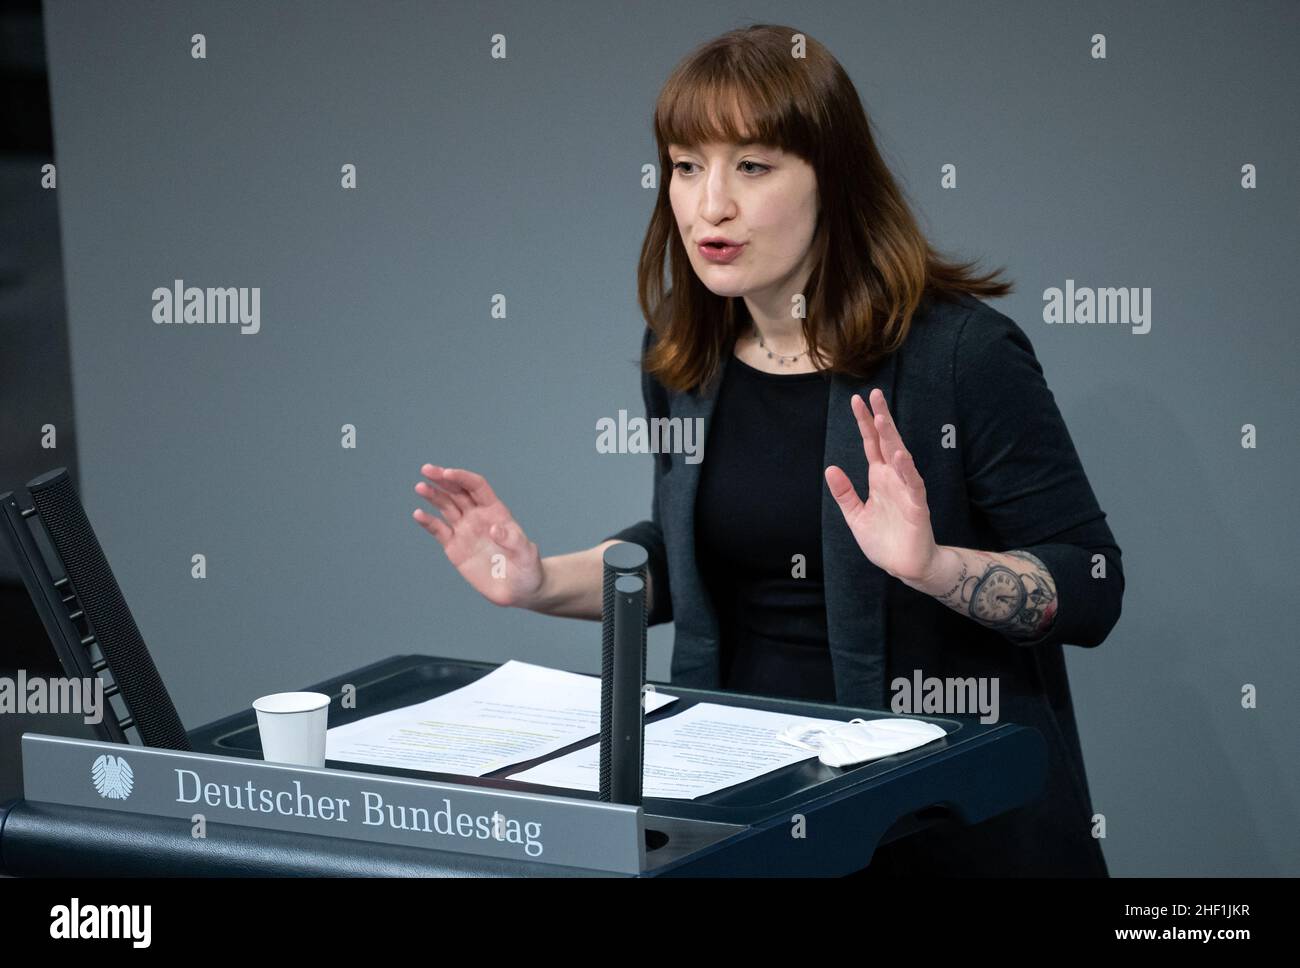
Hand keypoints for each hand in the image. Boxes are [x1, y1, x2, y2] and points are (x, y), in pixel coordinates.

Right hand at [412, 464, 544, 607]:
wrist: (518, 589)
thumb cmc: (528, 568)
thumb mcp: (526, 553)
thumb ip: (513, 540)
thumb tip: (494, 528)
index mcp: (496, 511)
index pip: (477, 487)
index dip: (462, 478)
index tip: (447, 473)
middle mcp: (478, 517)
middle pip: (457, 492)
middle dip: (442, 479)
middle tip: (427, 470)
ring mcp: (465, 531)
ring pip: (446, 507)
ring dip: (433, 496)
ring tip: (420, 487)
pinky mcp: (455, 547)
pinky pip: (439, 531)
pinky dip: (428, 522)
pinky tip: (418, 514)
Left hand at [824, 389, 941, 585]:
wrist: (904, 566)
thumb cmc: (883, 540)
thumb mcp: (855, 516)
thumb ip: (844, 493)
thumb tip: (830, 468)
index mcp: (879, 478)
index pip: (872, 444)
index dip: (865, 423)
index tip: (857, 401)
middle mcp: (893, 478)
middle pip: (887, 442)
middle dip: (881, 418)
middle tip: (874, 394)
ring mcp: (906, 490)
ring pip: (901, 457)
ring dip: (892, 438)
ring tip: (882, 418)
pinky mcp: (917, 505)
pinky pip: (912, 483)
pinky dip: (906, 469)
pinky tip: (900, 455)